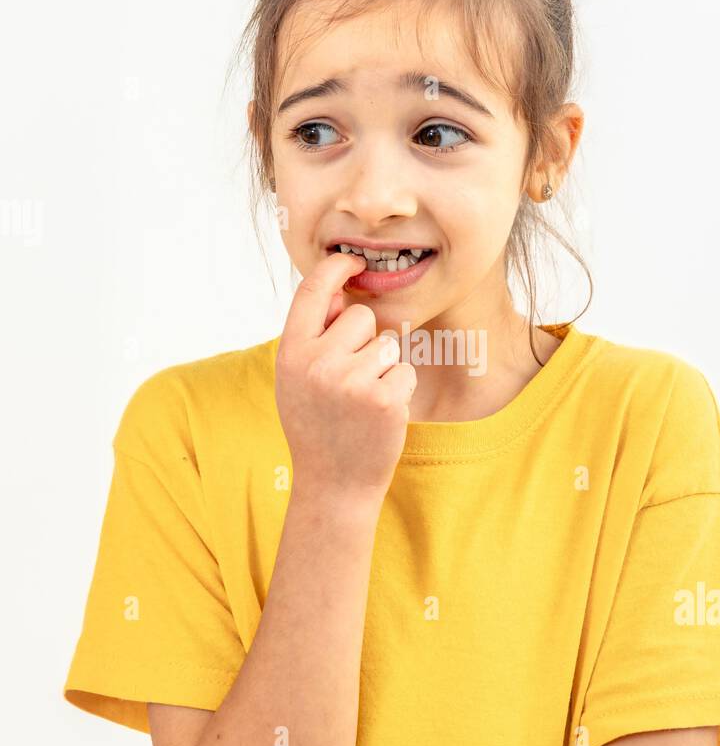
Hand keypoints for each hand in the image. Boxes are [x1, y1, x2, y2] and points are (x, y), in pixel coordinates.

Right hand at [275, 250, 417, 499]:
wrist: (333, 484)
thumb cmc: (317, 425)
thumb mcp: (297, 378)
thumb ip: (314, 335)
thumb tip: (341, 288)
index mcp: (290, 353)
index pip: (312, 291)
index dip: (334, 268)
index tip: (351, 261)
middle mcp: (318, 364)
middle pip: (362, 317)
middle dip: (364, 341)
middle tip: (349, 382)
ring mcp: (352, 381)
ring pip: (386, 344)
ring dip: (382, 367)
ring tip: (361, 402)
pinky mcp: (384, 399)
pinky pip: (403, 369)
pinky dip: (398, 389)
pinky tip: (378, 415)